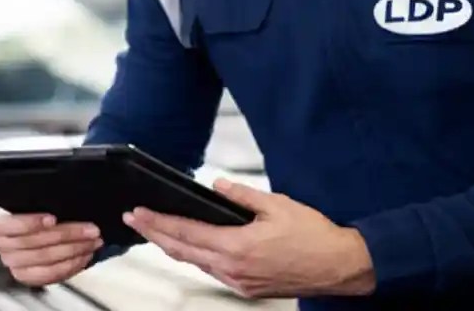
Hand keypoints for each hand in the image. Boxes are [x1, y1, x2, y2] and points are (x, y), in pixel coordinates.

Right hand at [0, 213, 102, 286]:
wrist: (38, 235)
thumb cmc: (40, 218)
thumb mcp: (39, 206)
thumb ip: (45, 204)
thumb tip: (65, 202)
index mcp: (2, 226)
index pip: (13, 225)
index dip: (32, 223)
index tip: (53, 218)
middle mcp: (4, 247)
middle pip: (36, 242)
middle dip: (68, 234)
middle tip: (90, 229)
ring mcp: (16, 265)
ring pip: (46, 260)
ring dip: (74, 250)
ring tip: (92, 242)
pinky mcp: (29, 278)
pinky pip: (51, 275)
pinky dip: (71, 265)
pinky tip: (85, 255)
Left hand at [123, 179, 375, 298]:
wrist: (340, 266)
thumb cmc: (314, 236)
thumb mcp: (277, 205)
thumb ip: (242, 195)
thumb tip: (218, 184)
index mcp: (238, 247)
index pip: (186, 232)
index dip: (157, 222)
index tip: (138, 212)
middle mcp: (233, 269)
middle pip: (182, 252)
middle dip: (154, 234)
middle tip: (134, 219)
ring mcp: (239, 283)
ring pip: (195, 264)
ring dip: (173, 247)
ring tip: (155, 230)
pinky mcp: (247, 289)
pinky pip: (212, 272)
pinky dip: (195, 258)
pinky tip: (191, 247)